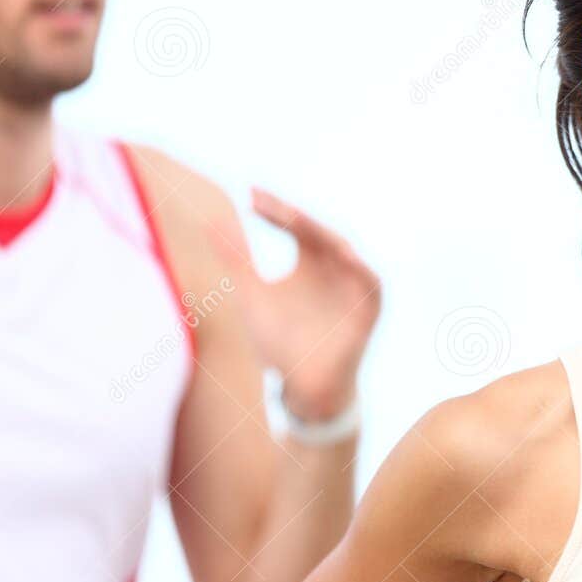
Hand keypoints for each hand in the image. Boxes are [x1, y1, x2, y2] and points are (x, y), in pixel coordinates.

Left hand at [211, 187, 381, 422]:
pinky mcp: (369, 307)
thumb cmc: (279, 343)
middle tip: (267, 205)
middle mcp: (334, 265)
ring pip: (344, 250)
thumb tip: (209, 223)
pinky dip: (360, 268)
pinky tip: (344, 255)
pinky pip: (371, 282)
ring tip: (297, 220)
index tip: (250, 195)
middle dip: (292, 217)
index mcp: (310, 258)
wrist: (304, 386)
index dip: (274, 209)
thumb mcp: (252, 297)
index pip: (294, 224)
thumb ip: (236, 262)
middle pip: (316, 231)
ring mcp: (353, 284)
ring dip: (324, 235)